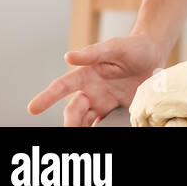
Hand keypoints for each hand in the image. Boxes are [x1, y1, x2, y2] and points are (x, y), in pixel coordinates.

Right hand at [27, 33, 165, 125]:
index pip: (61, 87)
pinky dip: (102, 131)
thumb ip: (93, 52)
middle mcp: (91, 92)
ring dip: (82, 130)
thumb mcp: (115, 47)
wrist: (154, 55)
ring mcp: (103, 103)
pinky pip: (105, 125)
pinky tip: (103, 135)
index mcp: (86, 75)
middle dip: (70, 122)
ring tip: (83, 138)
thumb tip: (69, 56)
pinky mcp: (116, 111)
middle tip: (71, 131)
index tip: (32, 108)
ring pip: (85, 122)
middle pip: (74, 111)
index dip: (47, 97)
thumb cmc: (132, 47)